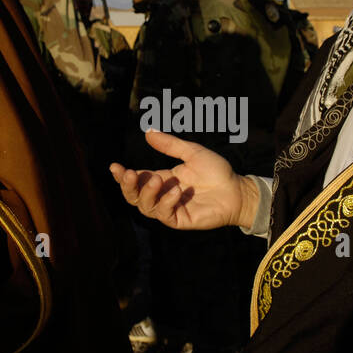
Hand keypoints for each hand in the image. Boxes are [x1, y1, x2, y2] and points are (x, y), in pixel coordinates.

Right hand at [109, 129, 257, 230]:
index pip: (137, 179)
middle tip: (128, 174)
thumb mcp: (192, 152)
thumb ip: (170, 145)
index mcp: (162, 179)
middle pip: (134, 196)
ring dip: (147, 193)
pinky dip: (166, 202)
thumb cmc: (217, 171)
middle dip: (127, 186)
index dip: (123, 175)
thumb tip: (148, 132)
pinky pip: (164, 215)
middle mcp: (162, 196)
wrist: (237, 189)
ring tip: (158, 180)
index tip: (114, 166)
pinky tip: (175, 191)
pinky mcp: (180, 220)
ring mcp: (170, 209)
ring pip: (145, 207)